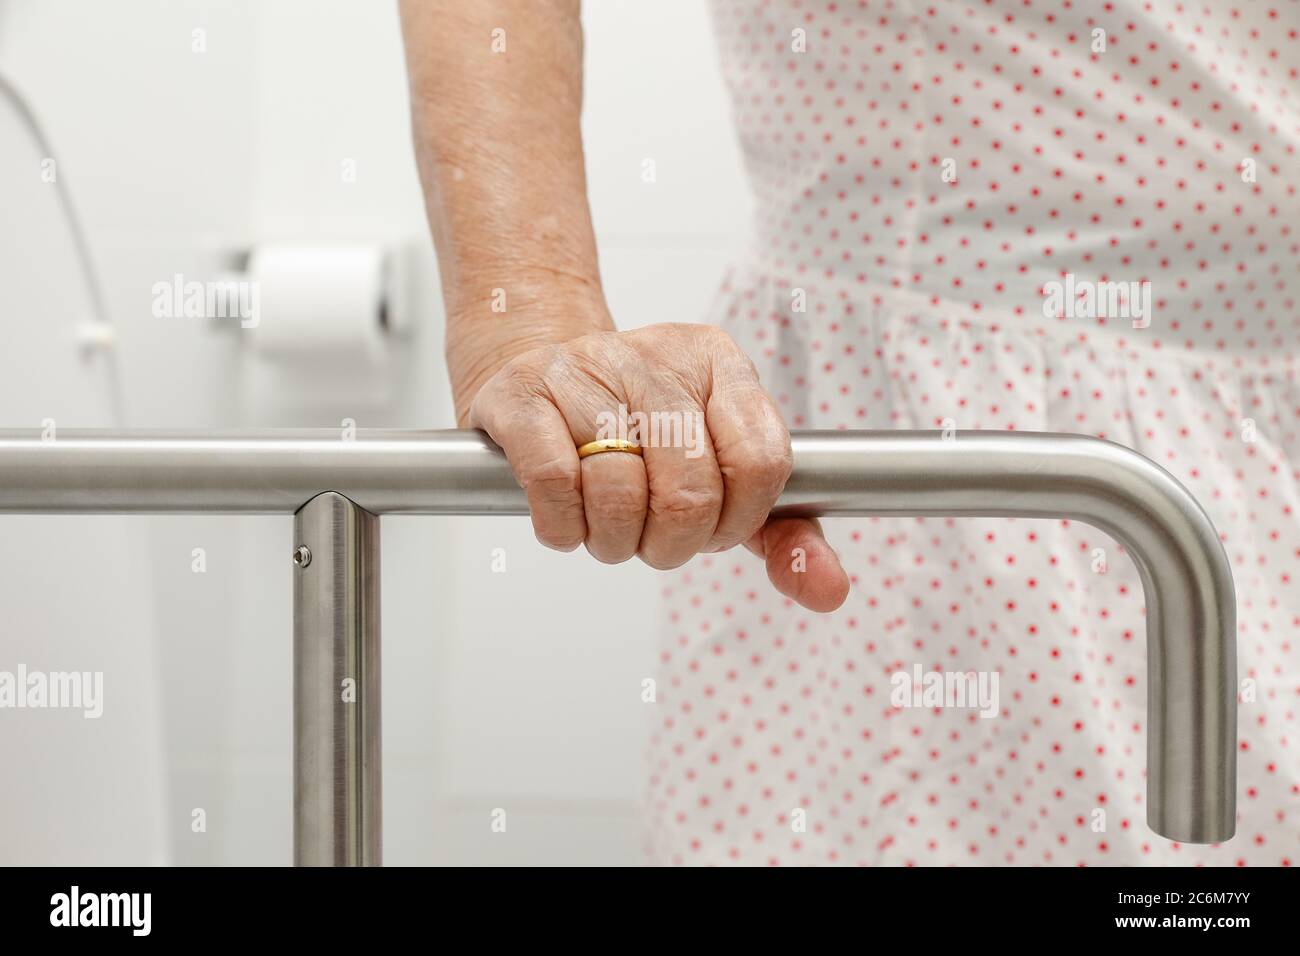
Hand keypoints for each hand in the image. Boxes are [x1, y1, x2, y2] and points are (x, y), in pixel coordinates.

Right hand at [467, 323, 849, 611]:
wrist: (536, 369)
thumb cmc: (638, 431)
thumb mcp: (721, 465)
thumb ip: (781, 531)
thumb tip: (829, 591)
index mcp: (718, 364)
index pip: (760, 463)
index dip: (736, 521)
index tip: (712, 527)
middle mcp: (656, 357)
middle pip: (689, 492)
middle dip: (669, 544)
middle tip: (650, 536)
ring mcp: (585, 370)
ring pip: (618, 494)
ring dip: (611, 541)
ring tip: (606, 525)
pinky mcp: (522, 394)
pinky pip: (556, 486)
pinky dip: (563, 527)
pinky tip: (566, 516)